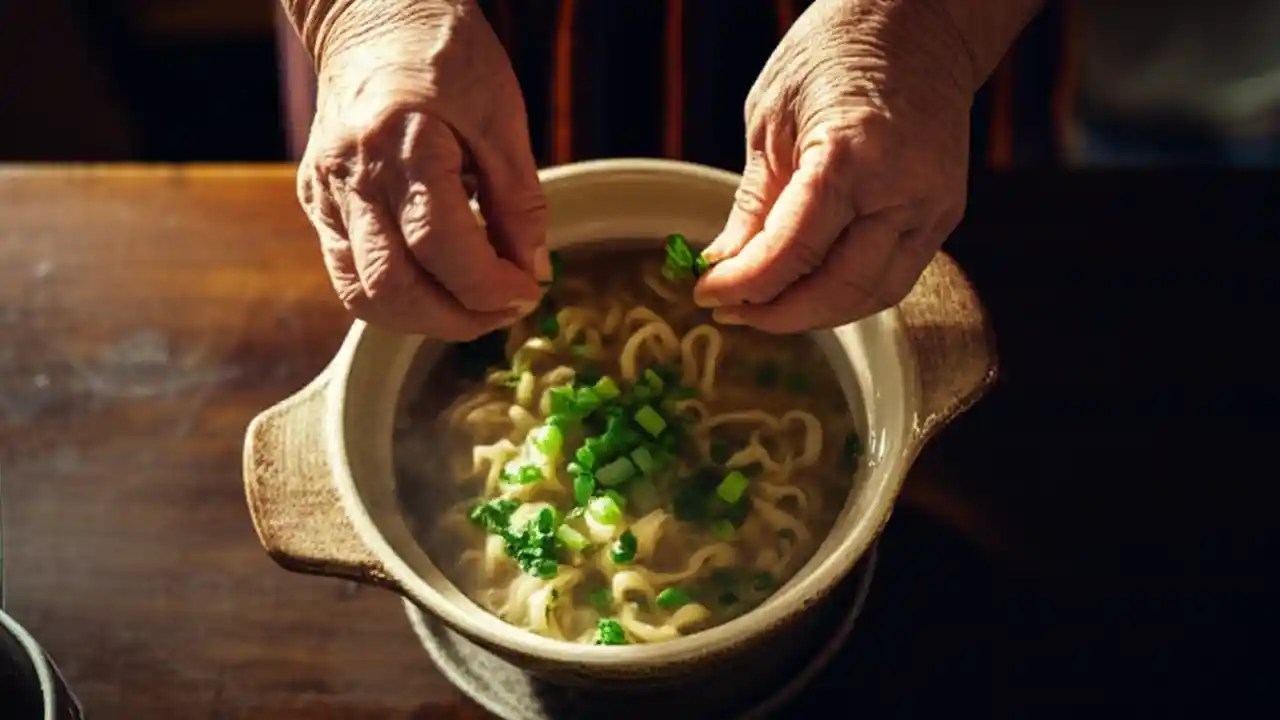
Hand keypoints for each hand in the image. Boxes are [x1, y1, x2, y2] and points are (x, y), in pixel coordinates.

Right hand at [295, 1, 547, 339]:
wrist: (372, 19)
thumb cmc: (444, 55)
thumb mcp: (502, 117)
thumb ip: (519, 200)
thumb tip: (533, 270)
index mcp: (403, 144)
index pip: (439, 247)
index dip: (488, 287)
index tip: (528, 291)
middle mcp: (352, 176)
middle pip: (393, 286)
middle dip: (458, 318)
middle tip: (505, 310)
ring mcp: (324, 194)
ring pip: (362, 294)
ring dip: (424, 320)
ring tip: (474, 309)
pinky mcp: (316, 204)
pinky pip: (349, 276)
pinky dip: (397, 299)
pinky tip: (437, 288)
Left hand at [693, 0, 978, 332]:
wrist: (918, 25)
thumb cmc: (833, 55)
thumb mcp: (770, 122)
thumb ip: (754, 204)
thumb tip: (723, 265)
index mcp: (852, 156)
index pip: (795, 251)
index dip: (746, 285)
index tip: (707, 295)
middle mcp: (903, 190)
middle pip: (840, 288)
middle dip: (779, 313)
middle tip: (731, 311)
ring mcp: (933, 207)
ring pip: (874, 295)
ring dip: (814, 314)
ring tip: (764, 307)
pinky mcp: (944, 215)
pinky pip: (893, 276)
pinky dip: (847, 294)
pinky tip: (807, 290)